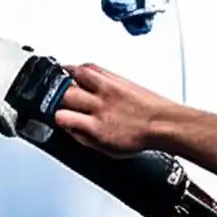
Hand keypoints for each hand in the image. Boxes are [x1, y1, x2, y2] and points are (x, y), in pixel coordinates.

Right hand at [54, 63, 180, 155]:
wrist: (165, 124)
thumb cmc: (140, 136)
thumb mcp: (107, 149)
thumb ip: (84, 138)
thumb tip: (69, 129)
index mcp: (96, 126)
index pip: (63, 117)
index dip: (54, 117)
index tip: (54, 117)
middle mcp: (100, 105)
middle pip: (66, 94)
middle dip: (54, 96)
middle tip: (51, 98)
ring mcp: (107, 89)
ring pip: (76, 74)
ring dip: (63, 76)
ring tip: (56, 78)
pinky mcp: (116, 78)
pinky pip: (93, 67)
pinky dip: (81, 68)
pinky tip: (77, 72)